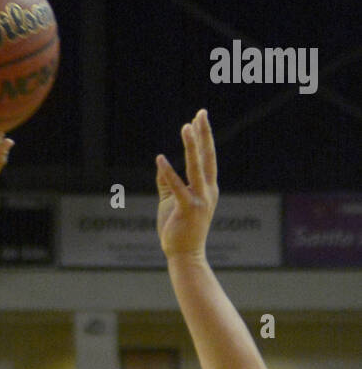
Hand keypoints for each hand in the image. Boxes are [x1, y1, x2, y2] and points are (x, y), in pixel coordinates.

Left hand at [156, 109, 217, 261]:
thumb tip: (161, 165)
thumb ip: (167, 183)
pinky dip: (169, 173)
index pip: (206, 158)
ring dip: (192, 146)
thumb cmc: (179, 230)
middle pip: (207, 157)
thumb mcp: (172, 202)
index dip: (203, 137)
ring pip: (196, 168)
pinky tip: (160, 159)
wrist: (185, 255)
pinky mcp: (188, 210)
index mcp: (207, 189)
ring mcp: (200, 200)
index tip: (200, 118)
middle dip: (204, 134)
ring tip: (187, 127)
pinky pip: (177, 188)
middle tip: (201, 113)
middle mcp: (208, 192)